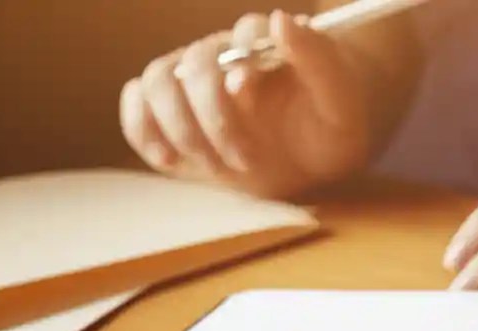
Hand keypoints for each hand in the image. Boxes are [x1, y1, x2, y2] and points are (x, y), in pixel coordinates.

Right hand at [119, 10, 370, 198]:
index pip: (239, 37)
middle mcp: (221, 56)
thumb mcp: (341, 102)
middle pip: (193, 64)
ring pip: (157, 81)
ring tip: (211, 164)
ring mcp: (192, 85)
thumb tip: (282, 20)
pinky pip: (136, 109)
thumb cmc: (332, 127)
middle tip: (245, 159)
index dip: (241, 69)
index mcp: (262, 44)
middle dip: (215, 116)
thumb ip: (320, 60)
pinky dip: (142, 129)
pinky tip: (168, 159)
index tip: (252, 99)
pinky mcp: (172, 116)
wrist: (314, 159)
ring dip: (179, 126)